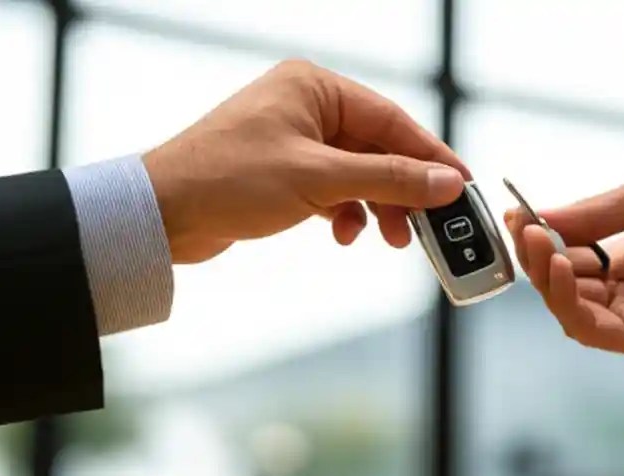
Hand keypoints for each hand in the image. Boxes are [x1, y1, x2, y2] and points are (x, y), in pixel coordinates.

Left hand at [142, 60, 469, 262]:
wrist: (162, 214)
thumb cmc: (228, 180)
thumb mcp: (320, 180)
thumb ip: (389, 179)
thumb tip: (446, 182)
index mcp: (314, 87)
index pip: (391, 120)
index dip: (430, 157)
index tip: (461, 187)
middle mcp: (306, 106)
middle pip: (378, 149)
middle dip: (402, 191)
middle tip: (428, 227)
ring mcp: (294, 140)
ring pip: (358, 174)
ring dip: (377, 207)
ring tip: (390, 240)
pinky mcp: (283, 173)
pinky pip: (334, 190)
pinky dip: (346, 213)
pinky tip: (345, 234)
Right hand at [506, 172, 623, 359]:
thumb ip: (587, 216)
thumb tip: (533, 219)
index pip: (570, 256)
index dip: (541, 240)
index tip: (516, 217)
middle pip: (564, 285)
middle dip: (538, 258)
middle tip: (524, 230)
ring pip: (571, 309)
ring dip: (546, 278)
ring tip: (538, 245)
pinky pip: (592, 329)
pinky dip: (567, 301)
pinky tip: (562, 268)